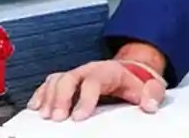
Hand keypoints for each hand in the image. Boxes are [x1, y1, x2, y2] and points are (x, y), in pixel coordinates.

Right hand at [27, 51, 166, 121]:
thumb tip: (151, 105)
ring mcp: (76, 74)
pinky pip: (49, 84)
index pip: (94, 81)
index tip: (79, 117)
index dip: (85, 99)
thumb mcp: (150, 86)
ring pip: (56, 80)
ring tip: (44, 115)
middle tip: (57, 118)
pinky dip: (40, 94)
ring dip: (48, 97)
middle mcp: (89, 70)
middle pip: (69, 78)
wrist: (130, 71)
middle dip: (61, 98)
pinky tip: (36, 107)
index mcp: (109, 71)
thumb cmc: (136, 82)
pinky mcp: (67, 81)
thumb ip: (153, 94)